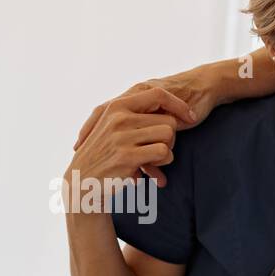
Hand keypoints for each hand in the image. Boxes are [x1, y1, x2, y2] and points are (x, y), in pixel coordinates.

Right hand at [62, 87, 194, 209]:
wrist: (83, 181)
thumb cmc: (105, 155)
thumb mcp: (113, 127)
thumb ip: (135, 116)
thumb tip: (172, 111)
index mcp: (117, 106)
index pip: (158, 94)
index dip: (178, 104)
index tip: (191, 117)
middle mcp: (119, 117)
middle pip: (169, 120)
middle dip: (171, 139)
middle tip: (161, 152)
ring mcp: (122, 136)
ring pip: (168, 135)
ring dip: (168, 152)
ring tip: (155, 162)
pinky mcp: (127, 156)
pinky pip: (163, 152)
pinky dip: (164, 164)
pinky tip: (154, 173)